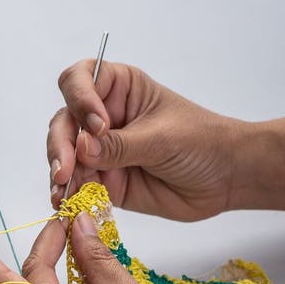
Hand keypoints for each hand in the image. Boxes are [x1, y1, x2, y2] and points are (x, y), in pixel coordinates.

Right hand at [47, 61, 244, 220]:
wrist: (224, 179)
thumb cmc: (202, 142)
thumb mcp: (161, 138)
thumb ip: (120, 145)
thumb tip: (81, 147)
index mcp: (118, 89)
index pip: (80, 80)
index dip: (79, 99)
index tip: (98, 126)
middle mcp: (103, 116)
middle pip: (64, 121)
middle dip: (61, 145)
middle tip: (66, 170)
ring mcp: (101, 150)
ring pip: (65, 156)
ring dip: (60, 173)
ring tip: (63, 193)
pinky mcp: (104, 180)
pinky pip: (77, 185)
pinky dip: (69, 194)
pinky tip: (66, 204)